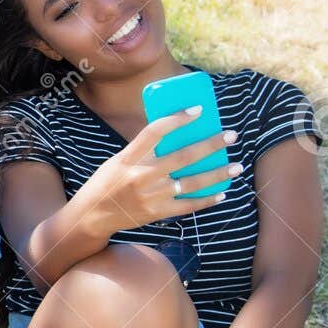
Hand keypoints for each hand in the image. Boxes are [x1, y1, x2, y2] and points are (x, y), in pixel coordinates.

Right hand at [80, 108, 241, 232]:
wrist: (92, 216)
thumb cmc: (107, 183)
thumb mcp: (118, 161)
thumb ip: (143, 151)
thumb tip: (177, 136)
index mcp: (128, 158)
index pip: (155, 131)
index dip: (178, 119)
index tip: (198, 110)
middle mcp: (140, 176)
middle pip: (183, 156)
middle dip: (211, 144)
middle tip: (231, 136)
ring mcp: (150, 196)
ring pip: (192, 182)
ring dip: (217, 173)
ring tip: (236, 166)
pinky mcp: (156, 213)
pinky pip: (188, 205)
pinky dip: (206, 199)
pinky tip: (221, 193)